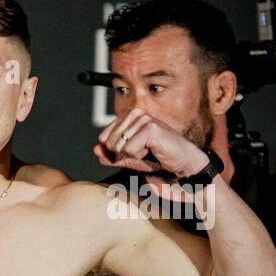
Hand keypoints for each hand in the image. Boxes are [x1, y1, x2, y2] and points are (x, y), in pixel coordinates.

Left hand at [94, 108, 209, 178]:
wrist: (180, 162)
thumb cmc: (156, 158)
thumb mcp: (128, 158)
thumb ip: (110, 155)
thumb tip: (96, 149)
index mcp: (128, 116)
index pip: (103, 137)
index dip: (115, 151)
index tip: (133, 150)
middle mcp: (135, 113)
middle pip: (109, 142)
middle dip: (123, 154)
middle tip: (143, 151)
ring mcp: (143, 118)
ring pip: (119, 146)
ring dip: (133, 155)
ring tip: (148, 150)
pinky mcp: (150, 128)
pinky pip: (129, 150)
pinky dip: (139, 156)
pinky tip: (153, 150)